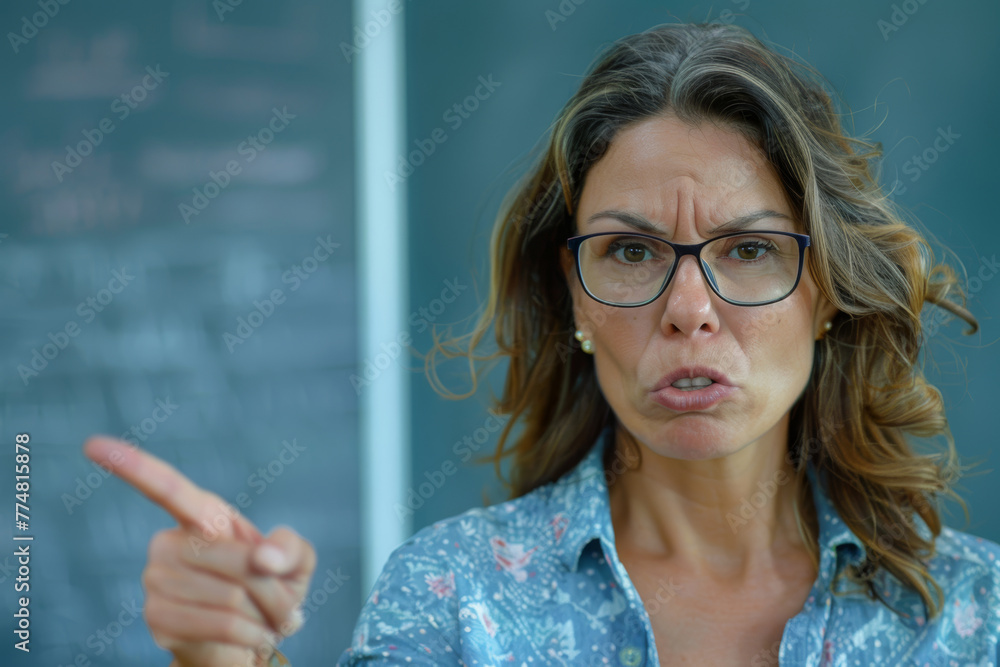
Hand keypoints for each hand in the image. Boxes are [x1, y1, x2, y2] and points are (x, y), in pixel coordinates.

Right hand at [84, 436, 315, 666]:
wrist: (253, 642)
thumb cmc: (272, 591)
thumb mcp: (296, 563)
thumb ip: (291, 549)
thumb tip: (264, 558)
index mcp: (202, 517)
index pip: (166, 488)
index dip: (133, 467)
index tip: (93, 444)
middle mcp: (169, 544)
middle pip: (239, 562)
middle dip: (274, 588)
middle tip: (278, 602)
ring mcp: (157, 582)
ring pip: (234, 597)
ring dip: (264, 616)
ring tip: (260, 620)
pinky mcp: (159, 620)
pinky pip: (222, 625)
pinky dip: (251, 637)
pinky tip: (250, 638)